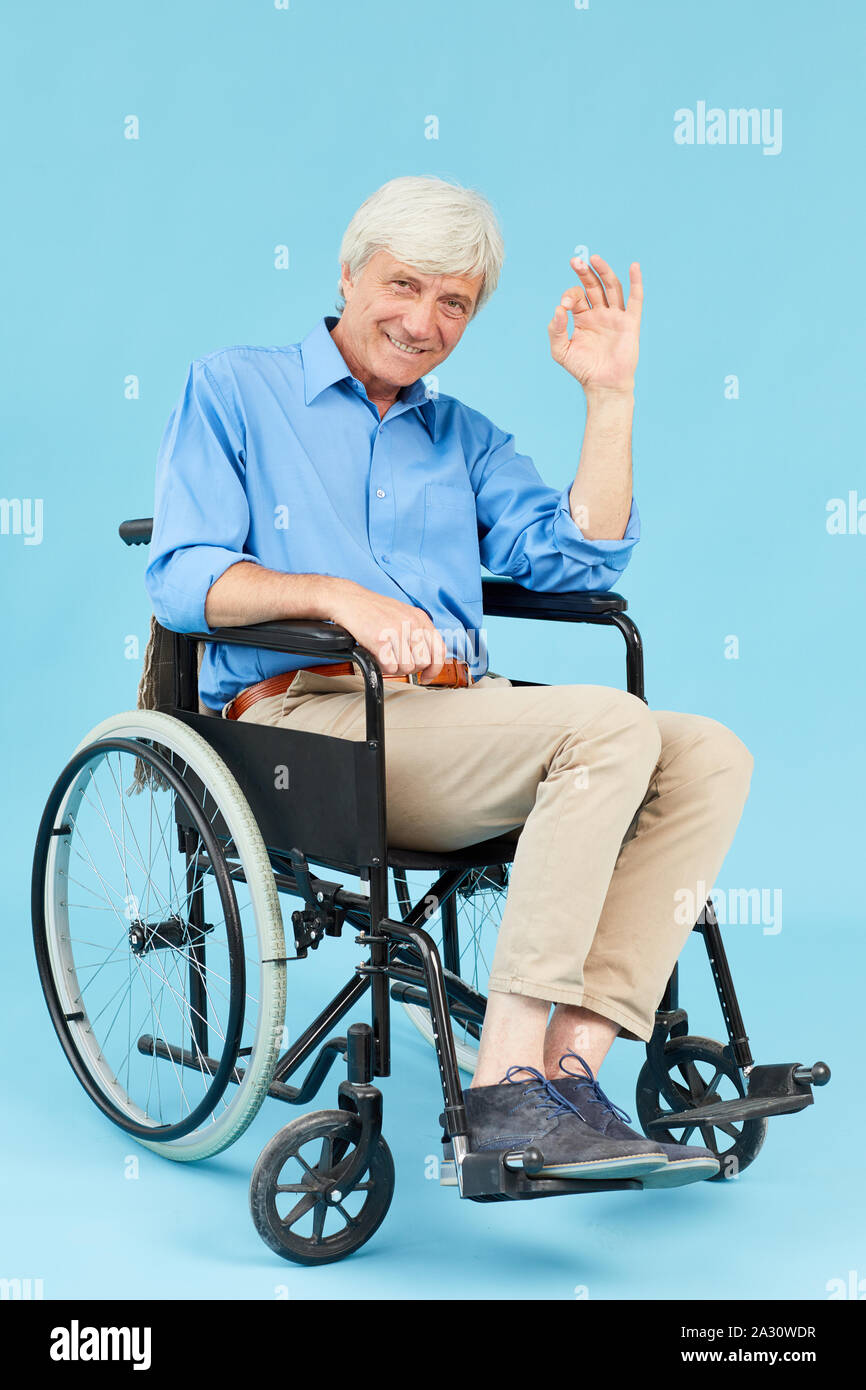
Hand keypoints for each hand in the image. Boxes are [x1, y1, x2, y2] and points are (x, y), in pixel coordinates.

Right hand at [328, 580, 447, 679]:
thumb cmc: (374, 611)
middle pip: (423, 662)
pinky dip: (382, 667)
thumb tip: (428, 660)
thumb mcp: (404, 616)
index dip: (434, 668)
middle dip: (410, 667)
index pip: (439, 649)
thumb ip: (418, 634)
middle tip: (397, 661)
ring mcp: (397, 632)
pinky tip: (376, 655)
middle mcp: (412, 624)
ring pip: (407, 668)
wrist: (350, 601)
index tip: (426, 676)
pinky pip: (390, 668)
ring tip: (385, 656)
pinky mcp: (381, 641)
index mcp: (420, 618)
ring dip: (395, 668)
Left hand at [548, 255, 641, 394]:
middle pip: (594, 285)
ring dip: (604, 272)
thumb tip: (558, 308)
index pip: (576, 296)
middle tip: (576, 261)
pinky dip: (636, 282)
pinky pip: (635, 300)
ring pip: (612, 287)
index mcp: (582, 317)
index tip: (564, 305)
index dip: (570, 295)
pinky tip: (634, 267)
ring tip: (594, 259)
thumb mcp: (561, 351)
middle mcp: (599, 313)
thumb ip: (555, 330)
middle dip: (585, 272)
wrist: (603, 385)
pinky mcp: (630, 323)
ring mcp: (615, 316)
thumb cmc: (582, 369)